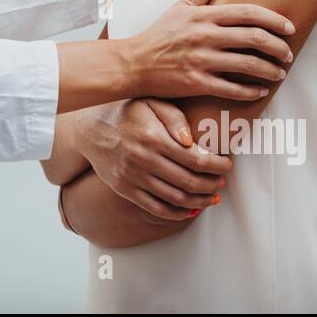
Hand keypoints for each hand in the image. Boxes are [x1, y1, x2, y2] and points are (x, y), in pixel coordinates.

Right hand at [79, 98, 230, 219]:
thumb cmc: (126, 113)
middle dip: (212, 185)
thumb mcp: (150, 103)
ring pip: (176, 198)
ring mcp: (134, 178)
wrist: (89, 129)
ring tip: (211, 197)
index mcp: (154, 138)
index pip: (196, 159)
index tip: (227, 165)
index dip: (217, 166)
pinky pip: (156, 208)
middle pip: (189, 182)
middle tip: (222, 182)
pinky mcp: (125, 190)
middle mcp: (144, 160)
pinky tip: (190, 210)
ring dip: (199, 201)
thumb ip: (174, 117)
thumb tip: (191, 141)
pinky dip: (177, 213)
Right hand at [118, 0, 293, 101]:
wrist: (134, 63)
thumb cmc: (161, 33)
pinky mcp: (196, 83)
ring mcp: (201, 61)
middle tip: (288, 54)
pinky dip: (251, 91)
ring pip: (247, 65)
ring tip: (280, 73)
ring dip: (270, 70)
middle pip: (254, 38)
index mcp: (203, 15)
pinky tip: (261, 90)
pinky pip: (232, 89)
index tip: (290, 28)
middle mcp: (204, 36)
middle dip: (278, 47)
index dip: (274, 19)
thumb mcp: (183, 5)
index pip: (248, 13)